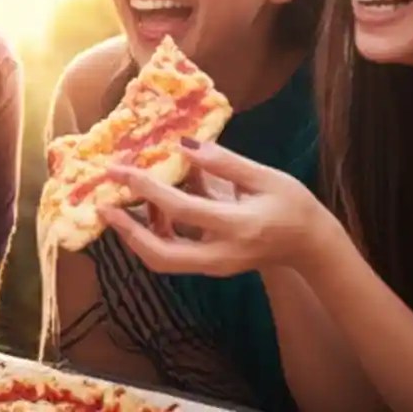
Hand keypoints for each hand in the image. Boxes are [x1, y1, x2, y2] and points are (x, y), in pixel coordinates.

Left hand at [99, 140, 337, 276]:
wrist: (310, 245)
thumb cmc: (292, 204)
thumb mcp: (265, 176)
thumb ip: (223, 162)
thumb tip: (182, 144)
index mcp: (238, 226)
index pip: (183, 210)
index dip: (148, 189)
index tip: (120, 169)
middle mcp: (221, 254)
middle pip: (162, 255)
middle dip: (127, 231)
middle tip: (102, 205)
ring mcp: (214, 266)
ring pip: (163, 260)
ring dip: (136, 233)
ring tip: (118, 202)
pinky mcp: (209, 267)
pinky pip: (172, 255)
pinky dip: (153, 234)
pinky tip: (149, 208)